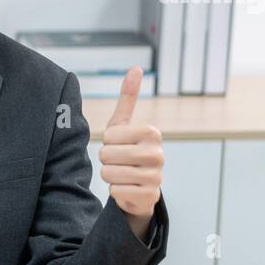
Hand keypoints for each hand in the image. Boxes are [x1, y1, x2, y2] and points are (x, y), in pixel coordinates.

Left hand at [98, 66, 163, 242]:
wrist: (140, 188)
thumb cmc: (127, 151)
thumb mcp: (124, 125)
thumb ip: (128, 98)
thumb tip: (135, 68)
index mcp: (151, 133)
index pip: (108, 136)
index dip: (107, 142)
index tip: (119, 145)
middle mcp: (158, 154)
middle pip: (106, 155)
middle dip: (106, 160)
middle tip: (119, 162)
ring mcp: (156, 176)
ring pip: (108, 173)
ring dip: (109, 176)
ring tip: (123, 175)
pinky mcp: (149, 196)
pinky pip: (115, 191)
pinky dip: (115, 191)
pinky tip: (127, 188)